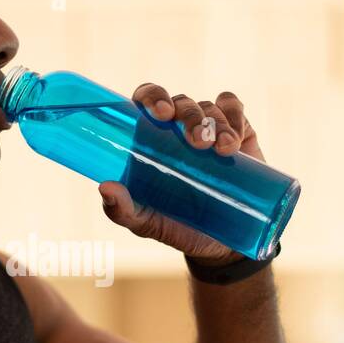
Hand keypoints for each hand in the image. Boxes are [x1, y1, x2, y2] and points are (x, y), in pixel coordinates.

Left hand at [98, 83, 264, 265]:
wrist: (221, 246)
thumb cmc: (175, 227)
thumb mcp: (145, 223)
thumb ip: (122, 210)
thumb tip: (106, 187)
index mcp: (150, 137)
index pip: (147, 99)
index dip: (153, 96)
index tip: (162, 113)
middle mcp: (178, 127)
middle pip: (181, 102)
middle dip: (190, 116)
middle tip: (198, 142)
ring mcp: (208, 128)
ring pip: (209, 107)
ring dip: (216, 123)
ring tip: (223, 151)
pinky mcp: (238, 134)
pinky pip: (234, 110)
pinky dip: (235, 117)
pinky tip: (237, 139)